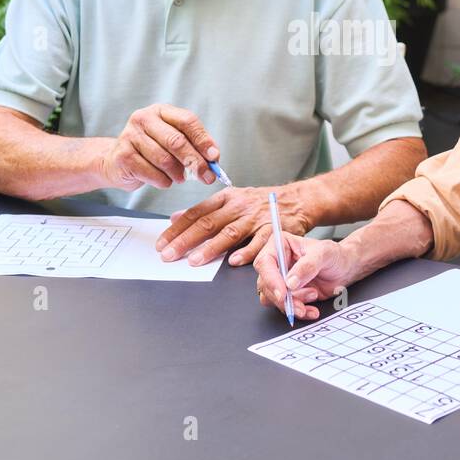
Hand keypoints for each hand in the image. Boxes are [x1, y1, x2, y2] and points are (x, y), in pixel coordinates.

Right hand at [100, 104, 219, 191]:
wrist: (115, 162)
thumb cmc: (149, 152)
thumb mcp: (171, 142)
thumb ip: (192, 146)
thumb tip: (213, 158)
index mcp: (160, 111)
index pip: (187, 121)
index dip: (203, 140)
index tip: (214, 157)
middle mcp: (143, 119)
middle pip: (176, 141)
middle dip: (195, 161)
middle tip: (207, 176)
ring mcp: (130, 136)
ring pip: (165, 160)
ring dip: (178, 174)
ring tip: (179, 178)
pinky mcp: (123, 156)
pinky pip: (153, 173)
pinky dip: (164, 182)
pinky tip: (163, 180)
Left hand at [156, 185, 312, 265]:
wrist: (297, 200)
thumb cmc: (260, 203)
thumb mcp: (231, 199)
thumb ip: (204, 210)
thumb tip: (175, 218)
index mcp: (226, 198)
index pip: (196, 213)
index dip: (177, 229)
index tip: (162, 243)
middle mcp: (239, 206)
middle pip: (208, 223)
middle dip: (186, 240)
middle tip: (169, 255)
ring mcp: (256, 218)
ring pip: (229, 233)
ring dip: (211, 248)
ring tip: (194, 261)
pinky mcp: (273, 230)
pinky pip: (258, 243)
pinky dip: (246, 252)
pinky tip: (234, 262)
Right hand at [253, 234, 360, 321]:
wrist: (345, 269)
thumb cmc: (335, 255)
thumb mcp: (324, 254)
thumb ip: (307, 266)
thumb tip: (290, 282)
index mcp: (280, 244)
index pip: (265, 262)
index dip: (271, 279)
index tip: (283, 293)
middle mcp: (276, 262)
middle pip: (265, 284)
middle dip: (283, 298)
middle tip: (300, 304)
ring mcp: (280, 279)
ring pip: (272, 299)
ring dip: (292, 305)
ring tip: (313, 296)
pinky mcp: (288, 294)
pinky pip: (284, 308)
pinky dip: (299, 311)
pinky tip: (312, 310)